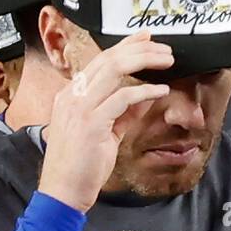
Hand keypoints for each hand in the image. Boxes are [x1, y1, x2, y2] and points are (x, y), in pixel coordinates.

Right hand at [38, 34, 172, 210]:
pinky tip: (161, 91)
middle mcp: (72, 96)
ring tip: (167, 61)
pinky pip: (122, 98)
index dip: (125, 46)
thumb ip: (124, 112)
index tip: (146, 39)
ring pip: (114, 70)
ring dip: (144, 61)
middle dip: (139, 48)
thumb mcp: (105, 132)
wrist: (63, 192)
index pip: (100, 61)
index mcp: (71, 95)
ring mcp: (80, 108)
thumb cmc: (81, 165)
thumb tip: (147, 95)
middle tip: (164, 48)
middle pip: (108, 59)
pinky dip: (144, 92)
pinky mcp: (92, 124)